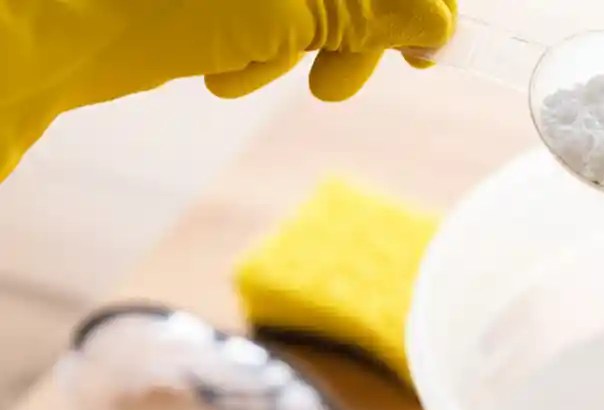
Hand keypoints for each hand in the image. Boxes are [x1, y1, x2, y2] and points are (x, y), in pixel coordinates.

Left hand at [1, 0, 455, 178]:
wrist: (34, 26)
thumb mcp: (299, 1)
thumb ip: (377, 7)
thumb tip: (438, 23)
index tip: (425, 45)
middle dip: (354, 30)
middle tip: (339, 82)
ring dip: (302, 46)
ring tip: (256, 75)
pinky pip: (267, 12)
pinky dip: (261, 47)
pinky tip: (228, 71)